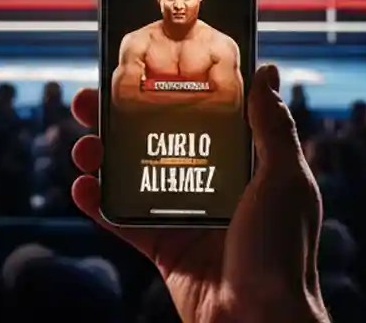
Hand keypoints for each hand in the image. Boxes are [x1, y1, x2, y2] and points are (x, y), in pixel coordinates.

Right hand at [69, 64, 328, 322]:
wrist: (260, 322)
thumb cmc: (283, 252)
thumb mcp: (285, 180)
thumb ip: (272, 127)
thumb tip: (265, 71)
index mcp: (245, 167)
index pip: (204, 117)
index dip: (173, 93)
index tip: (144, 68)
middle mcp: (213, 188)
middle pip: (159, 142)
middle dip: (123, 121)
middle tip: (91, 101)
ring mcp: (185, 218)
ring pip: (135, 178)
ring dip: (104, 159)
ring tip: (83, 146)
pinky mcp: (163, 250)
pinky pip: (124, 222)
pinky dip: (98, 204)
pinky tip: (81, 186)